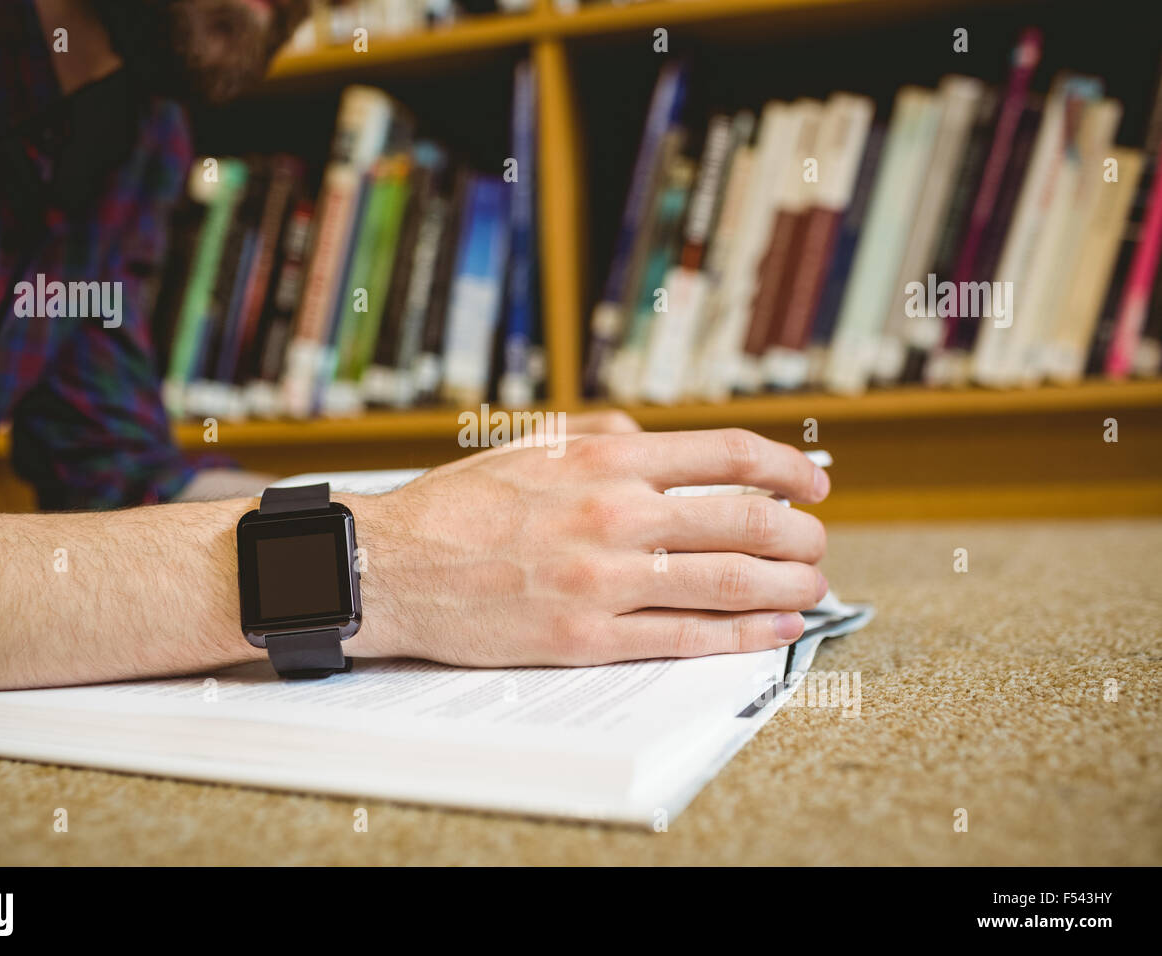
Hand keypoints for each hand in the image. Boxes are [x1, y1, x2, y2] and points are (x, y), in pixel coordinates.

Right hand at [342, 427, 828, 666]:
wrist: (394, 568)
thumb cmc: (458, 505)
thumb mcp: (531, 445)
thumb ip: (602, 435)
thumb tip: (660, 438)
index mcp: (606, 459)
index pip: (728, 455)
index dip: (788, 467)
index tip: (814, 480)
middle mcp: (616, 514)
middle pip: (746, 520)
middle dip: (801, 533)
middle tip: (818, 541)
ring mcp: (605, 580)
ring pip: (729, 581)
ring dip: (789, 584)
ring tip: (814, 586)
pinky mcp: (588, 637)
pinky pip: (686, 636)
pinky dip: (744, 633)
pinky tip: (775, 628)